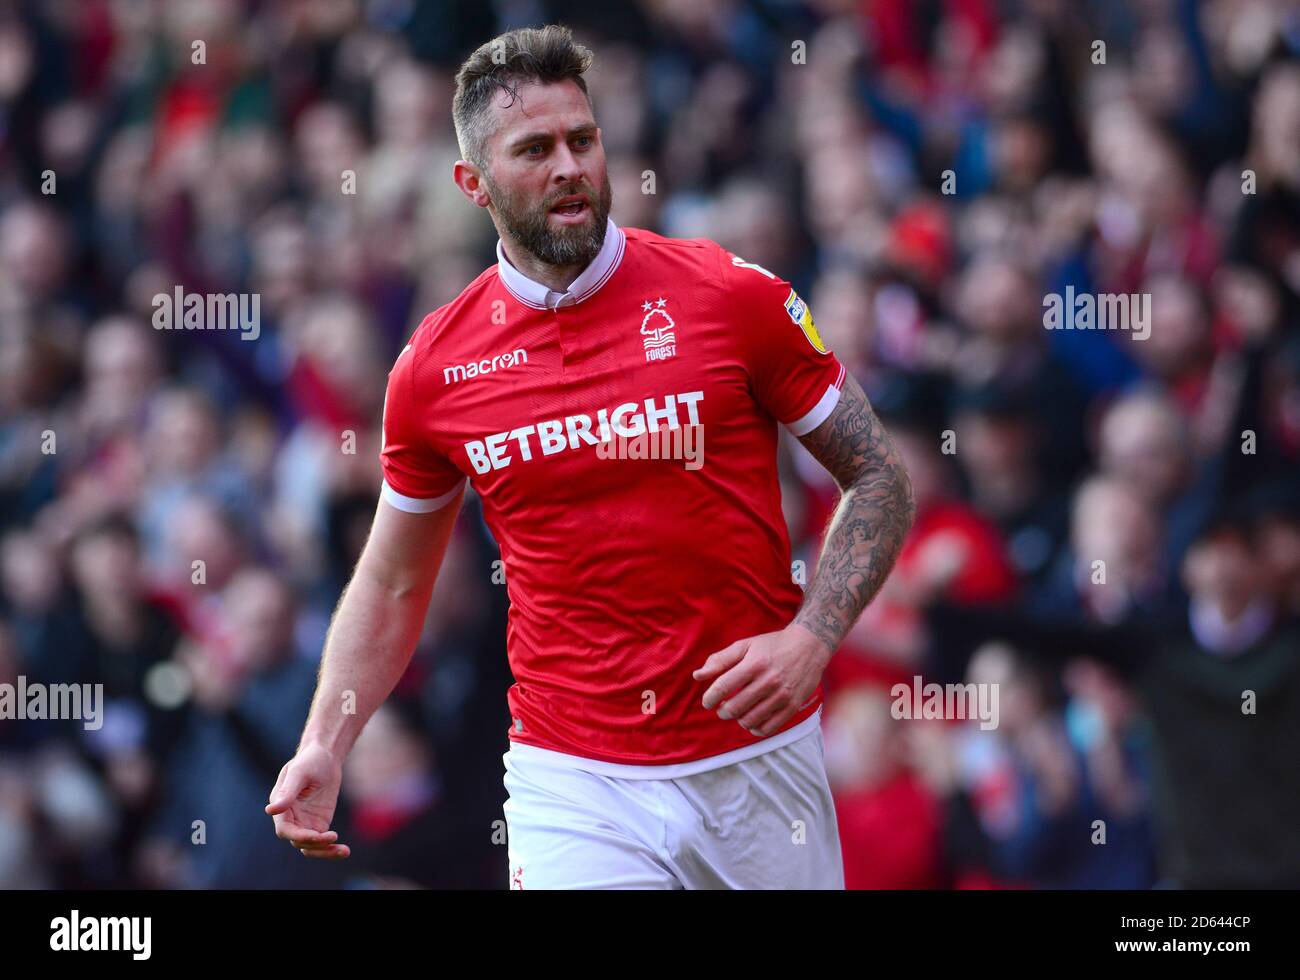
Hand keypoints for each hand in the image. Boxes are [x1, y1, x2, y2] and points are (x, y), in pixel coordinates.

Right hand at [266, 743, 349, 858]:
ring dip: (325, 852)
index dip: (299, 836)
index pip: (285, 830)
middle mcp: (291, 818)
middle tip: (333, 838)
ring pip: (311, 847)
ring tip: (344, 852)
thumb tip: (270, 811)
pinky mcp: (319, 823)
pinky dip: (332, 848)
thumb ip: (287, 792)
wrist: (325, 757)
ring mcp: (305, 823)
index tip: (317, 835)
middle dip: (315, 844)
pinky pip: (322, 841)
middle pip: (299, 842)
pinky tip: (345, 851)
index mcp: (281, 807)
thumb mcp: (299, 773)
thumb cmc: (309, 761)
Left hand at [694, 624, 831, 737]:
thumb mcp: (745, 645)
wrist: (809, 646)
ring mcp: (782, 695)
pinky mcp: (793, 706)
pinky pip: (769, 727)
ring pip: (750, 720)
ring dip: (738, 719)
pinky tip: (752, 720)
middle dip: (723, 711)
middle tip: (722, 708)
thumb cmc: (772, 645)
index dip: (710, 698)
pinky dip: (756, 728)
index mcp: (754, 664)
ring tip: (737, 712)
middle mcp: (769, 681)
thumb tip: (698, 675)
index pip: (723, 686)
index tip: (707, 702)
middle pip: (735, 707)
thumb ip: (720, 660)